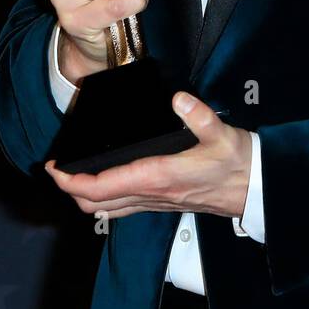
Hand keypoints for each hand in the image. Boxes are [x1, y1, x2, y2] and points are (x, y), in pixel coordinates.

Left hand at [44, 92, 252, 221]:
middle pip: (95, 204)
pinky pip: (122, 209)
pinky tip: (102, 185)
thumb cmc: (237, 162)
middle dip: (70, 189)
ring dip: (84, 196)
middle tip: (57, 169)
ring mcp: (154, 202)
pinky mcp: (160, 203)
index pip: (102, 186)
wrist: (254, 189)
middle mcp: (151, 194)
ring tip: (72, 175)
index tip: (54, 168)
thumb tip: (178, 99)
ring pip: (106, 210)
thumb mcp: (222, 134)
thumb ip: (200, 116)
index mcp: (158, 176)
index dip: (72, 181)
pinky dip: (103, 200)